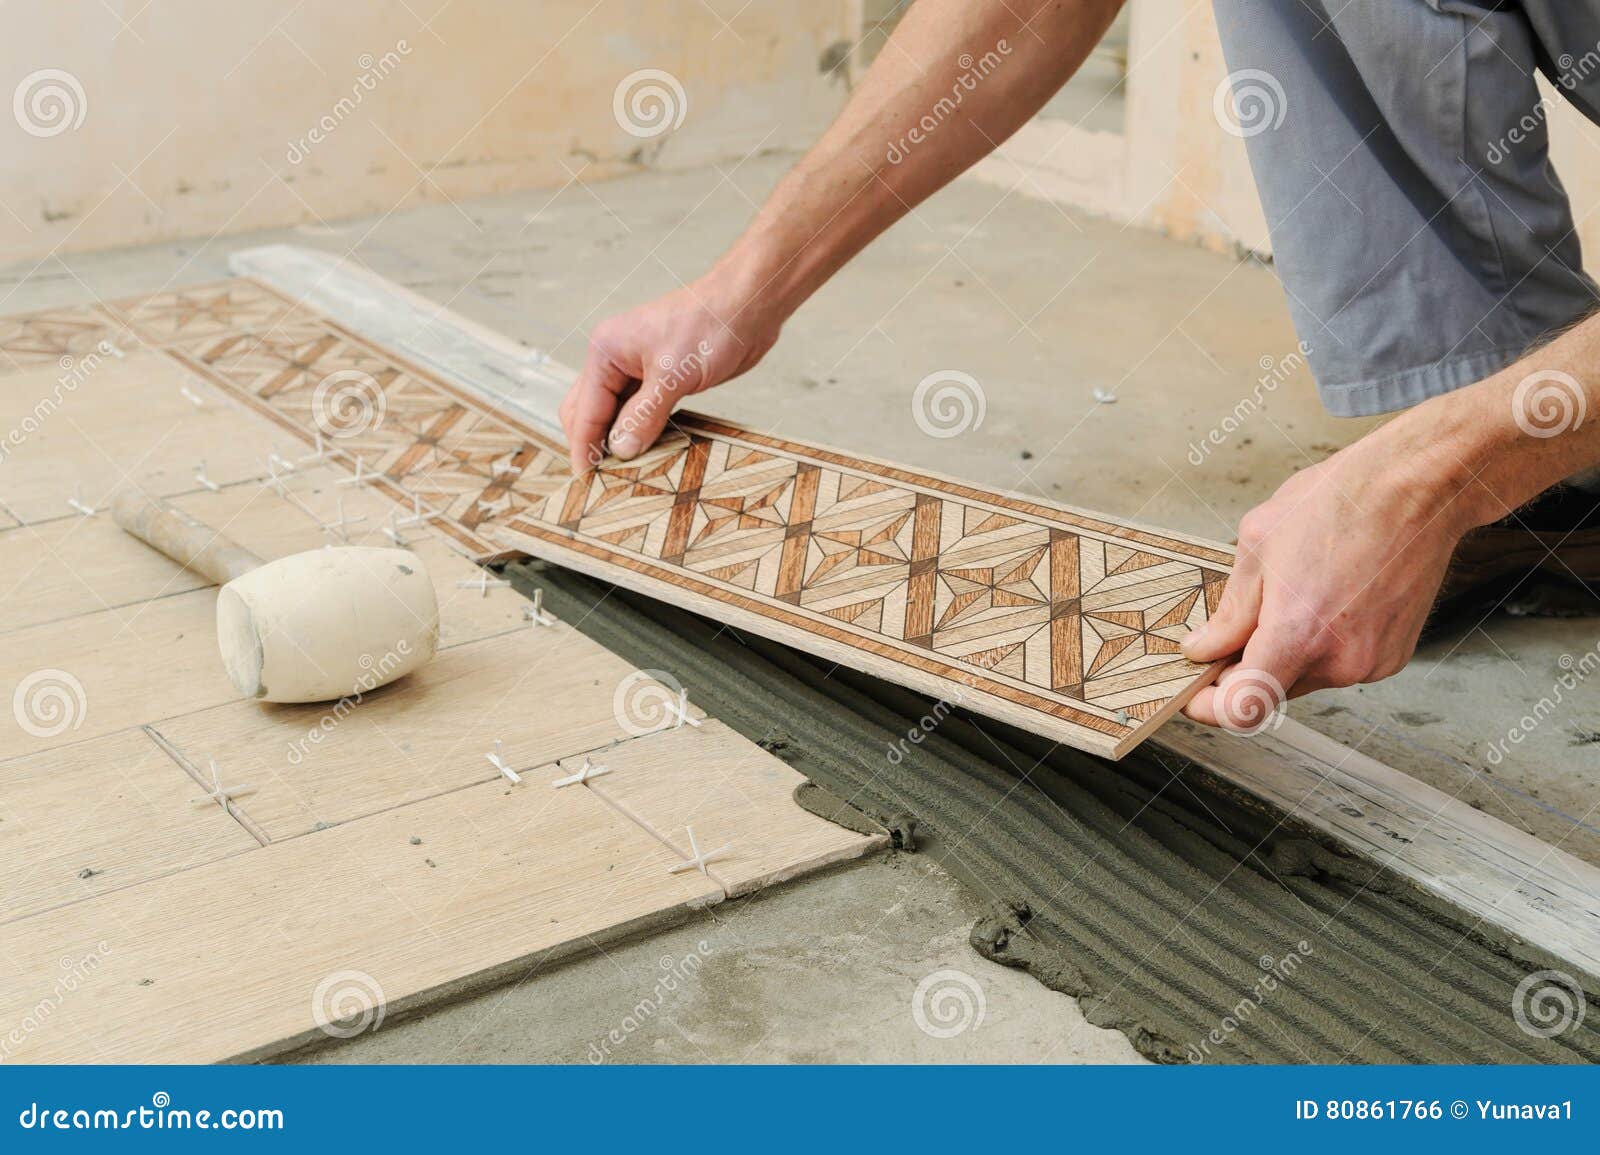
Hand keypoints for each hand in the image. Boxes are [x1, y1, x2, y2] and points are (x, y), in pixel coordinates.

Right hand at [559, 273, 782, 471]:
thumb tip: (621, 450)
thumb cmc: (710, 325)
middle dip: (592, 444)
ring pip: (613, 414)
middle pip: (588, 412)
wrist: (747, 306)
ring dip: (616, 441)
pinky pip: (638, 412)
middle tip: (601, 484)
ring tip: (621, 475)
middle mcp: (614, 359)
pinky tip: (646, 452)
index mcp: (605, 351)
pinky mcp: (660, 379)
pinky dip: (638, 432)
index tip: (586, 482)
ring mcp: (636, 369)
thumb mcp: (673, 375)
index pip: (585, 410)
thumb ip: (644, 415)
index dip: (584, 447)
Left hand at [1180, 427, 1474, 729]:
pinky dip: (1319, 646)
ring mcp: (1371, 663)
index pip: (1242, 708)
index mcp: (1299, 634)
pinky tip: (1324, 600)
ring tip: (1292, 594)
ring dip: (1283, 653)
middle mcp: (1340, 660)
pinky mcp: (1392, 658)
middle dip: (1243, 666)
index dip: (1209, 707)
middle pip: (1270, 690)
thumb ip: (1230, 611)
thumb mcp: (1259, 544)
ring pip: (1302, 678)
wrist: (1417, 487)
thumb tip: (1204, 648)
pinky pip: (1336, 666)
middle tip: (1232, 626)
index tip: (1193, 692)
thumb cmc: (1342, 501)